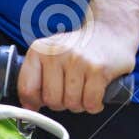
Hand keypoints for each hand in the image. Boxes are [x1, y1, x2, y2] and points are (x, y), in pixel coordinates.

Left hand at [19, 19, 137, 113]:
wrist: (111, 31)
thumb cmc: (80, 48)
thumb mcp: (51, 55)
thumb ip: (36, 78)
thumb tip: (29, 107)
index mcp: (39, 50)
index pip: (27, 88)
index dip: (35, 102)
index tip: (42, 102)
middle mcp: (56, 53)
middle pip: (51, 100)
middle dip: (63, 103)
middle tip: (71, 91)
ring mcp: (78, 60)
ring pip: (72, 103)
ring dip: (80, 104)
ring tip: (85, 90)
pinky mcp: (98, 69)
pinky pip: (90, 102)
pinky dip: (94, 105)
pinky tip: (96, 94)